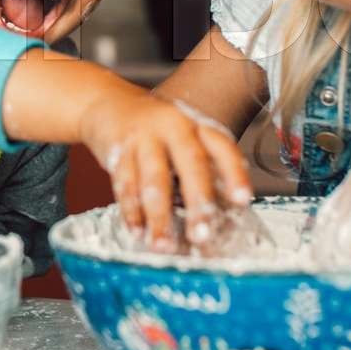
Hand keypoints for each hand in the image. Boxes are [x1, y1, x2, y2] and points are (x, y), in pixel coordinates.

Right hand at [78, 94, 252, 249]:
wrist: (108, 103)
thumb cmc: (157, 132)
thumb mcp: (184, 138)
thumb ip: (201, 169)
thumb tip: (222, 220)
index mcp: (197, 125)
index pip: (222, 148)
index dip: (234, 173)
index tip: (242, 200)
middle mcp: (173, 126)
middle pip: (190, 164)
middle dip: (197, 202)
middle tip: (201, 236)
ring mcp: (143, 136)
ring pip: (154, 180)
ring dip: (158, 217)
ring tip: (163, 246)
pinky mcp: (117, 149)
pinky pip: (124, 184)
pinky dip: (131, 212)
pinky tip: (137, 232)